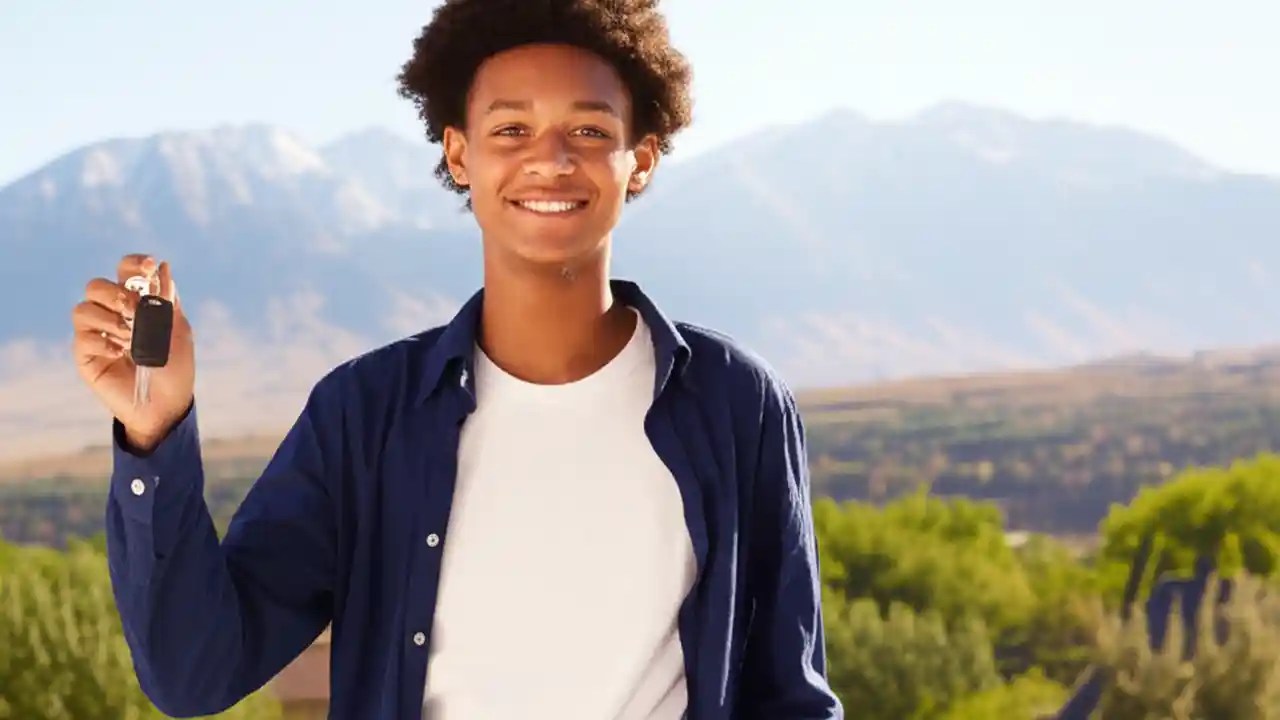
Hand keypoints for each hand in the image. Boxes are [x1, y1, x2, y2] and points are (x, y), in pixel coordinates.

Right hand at [72, 254, 194, 451]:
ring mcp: (96, 333)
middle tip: (134, 312)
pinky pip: (82, 337)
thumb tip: (163, 266)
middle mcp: (112, 313)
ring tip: (129, 339)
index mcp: (137, 302)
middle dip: (116, 295)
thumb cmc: (174, 367)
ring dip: (109, 320)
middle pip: (96, 285)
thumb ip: (166, 300)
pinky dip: (103, 341)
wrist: (165, 405)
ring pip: (82, 308)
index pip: (125, 271)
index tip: (148, 267)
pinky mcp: (85, 354)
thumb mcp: (177, 331)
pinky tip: (120, 354)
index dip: (133, 264)